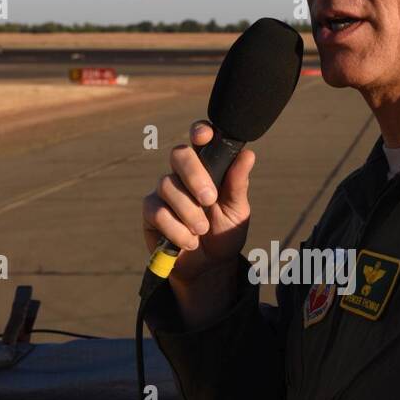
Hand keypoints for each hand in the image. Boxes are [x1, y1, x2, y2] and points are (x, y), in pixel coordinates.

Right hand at [141, 120, 255, 285]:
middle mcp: (183, 175)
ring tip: (202, 231)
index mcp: (208, 168)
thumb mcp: (237, 211)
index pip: (200, 140)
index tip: (204, 136)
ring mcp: (164, 191)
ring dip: (189, 212)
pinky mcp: (151, 211)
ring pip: (168, 185)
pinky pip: (158, 211)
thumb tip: (248, 155)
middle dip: (194, 175)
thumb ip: (238, 185)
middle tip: (210, 200)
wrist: (209, 267)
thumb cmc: (224, 234)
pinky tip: (188, 242)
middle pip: (178, 155)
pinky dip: (176, 229)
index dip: (199, 132)